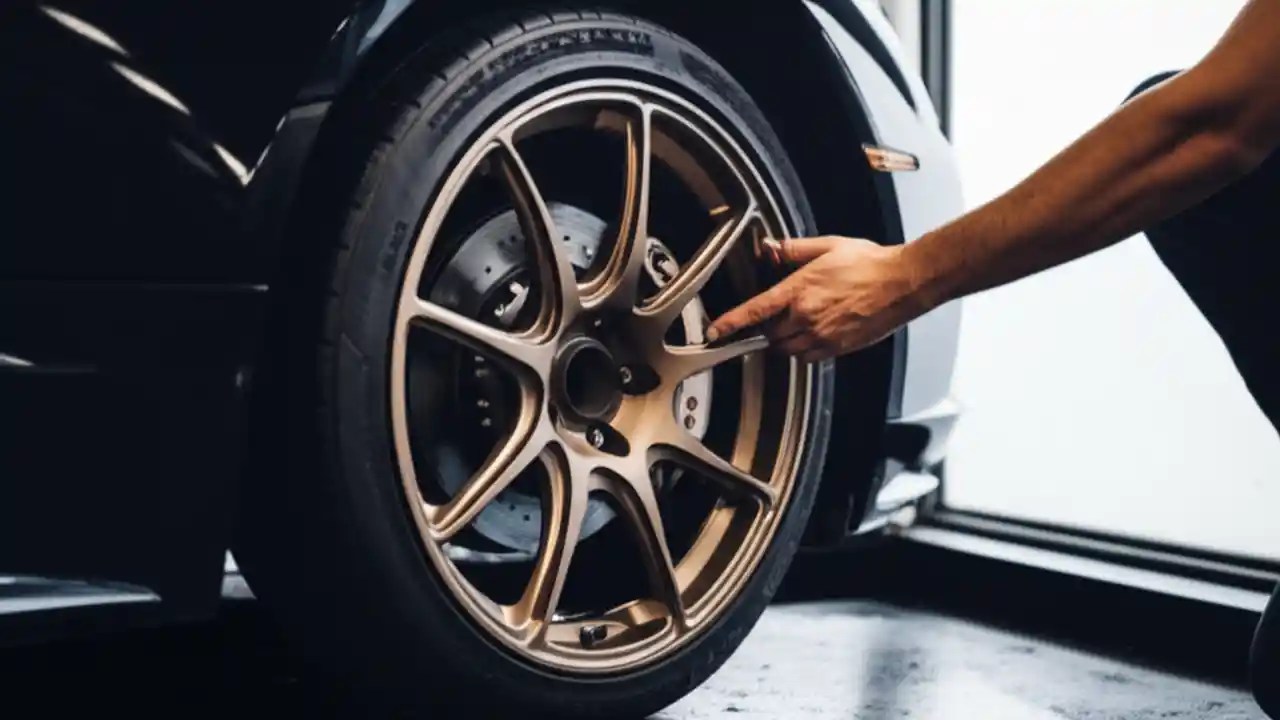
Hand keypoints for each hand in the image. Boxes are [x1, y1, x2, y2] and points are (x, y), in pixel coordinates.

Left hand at [707, 236, 932, 361]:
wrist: (902, 283)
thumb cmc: (870, 264)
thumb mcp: (827, 246)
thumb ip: (794, 249)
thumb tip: (771, 248)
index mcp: (800, 290)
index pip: (755, 311)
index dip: (730, 323)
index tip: (715, 331)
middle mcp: (807, 317)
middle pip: (769, 334)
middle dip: (769, 326)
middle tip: (783, 311)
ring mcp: (823, 336)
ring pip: (787, 349)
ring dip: (785, 340)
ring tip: (801, 321)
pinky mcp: (837, 349)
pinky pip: (808, 357)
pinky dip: (803, 349)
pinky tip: (816, 332)